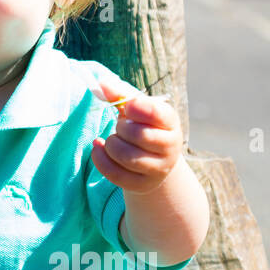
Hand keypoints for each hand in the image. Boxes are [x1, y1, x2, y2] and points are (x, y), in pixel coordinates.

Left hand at [89, 78, 182, 195]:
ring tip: (112, 139)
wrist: (152, 159)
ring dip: (111, 144)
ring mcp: (158, 169)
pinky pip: (115, 174)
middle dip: (121, 128)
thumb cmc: (141, 126)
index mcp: (170, 122)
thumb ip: (120, 94)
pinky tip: (98, 148)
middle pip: (139, 135)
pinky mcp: (142, 185)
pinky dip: (100, 158)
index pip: (158, 114)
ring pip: (127, 156)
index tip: (127, 107)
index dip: (137, 108)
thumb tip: (100, 84)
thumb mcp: (136, 109)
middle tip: (121, 126)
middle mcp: (171, 147)